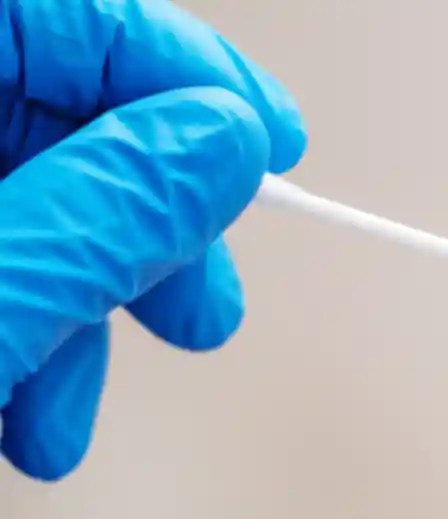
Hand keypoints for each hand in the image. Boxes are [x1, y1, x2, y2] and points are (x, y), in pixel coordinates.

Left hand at [0, 0, 305, 479]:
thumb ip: (105, 211)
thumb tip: (225, 144)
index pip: (75, 16)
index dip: (190, 71)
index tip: (273, 141)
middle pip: (61, 111)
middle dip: (150, 216)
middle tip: (205, 292)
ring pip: (32, 195)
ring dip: (94, 297)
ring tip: (98, 396)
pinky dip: (30, 329)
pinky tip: (38, 407)